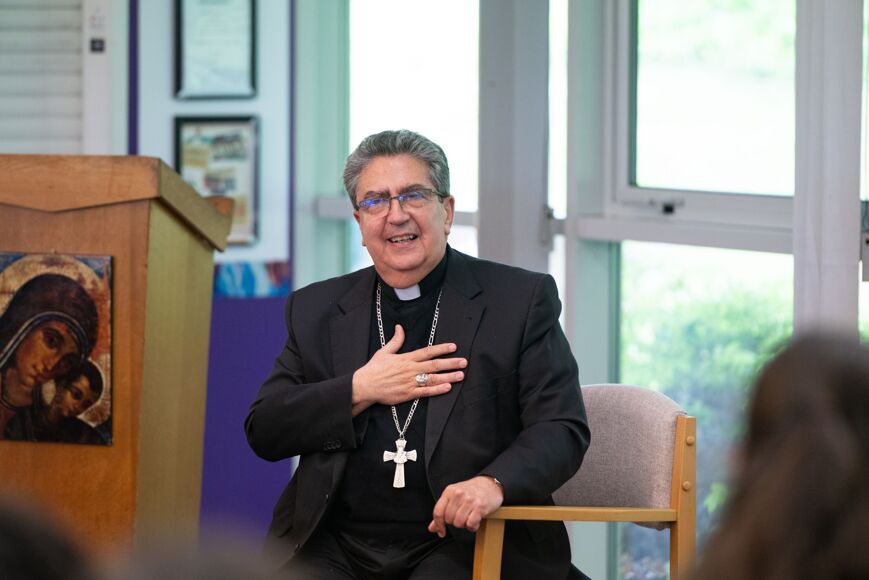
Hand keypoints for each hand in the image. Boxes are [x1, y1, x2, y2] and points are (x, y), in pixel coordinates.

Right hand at [351, 324, 466, 413]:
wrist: (365, 386)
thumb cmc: (374, 369)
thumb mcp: (384, 351)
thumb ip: (395, 340)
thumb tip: (400, 327)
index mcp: (406, 358)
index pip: (427, 352)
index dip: (441, 349)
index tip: (453, 347)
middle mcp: (410, 369)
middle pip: (434, 365)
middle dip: (450, 363)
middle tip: (464, 362)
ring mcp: (410, 382)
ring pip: (433, 378)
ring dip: (448, 376)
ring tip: (460, 375)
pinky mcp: (408, 394)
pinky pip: (425, 392)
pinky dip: (437, 390)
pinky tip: (447, 387)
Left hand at [428, 476, 503, 536]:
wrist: (490, 484)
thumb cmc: (471, 491)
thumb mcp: (454, 497)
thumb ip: (442, 511)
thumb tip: (432, 528)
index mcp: (449, 491)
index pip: (438, 512)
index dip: (438, 525)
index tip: (441, 532)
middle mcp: (458, 494)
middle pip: (449, 519)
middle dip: (455, 522)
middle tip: (462, 517)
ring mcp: (469, 500)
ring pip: (459, 523)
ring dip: (464, 524)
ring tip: (469, 518)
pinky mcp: (480, 506)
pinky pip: (471, 524)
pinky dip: (472, 526)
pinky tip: (475, 521)